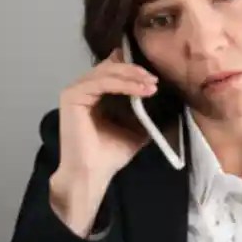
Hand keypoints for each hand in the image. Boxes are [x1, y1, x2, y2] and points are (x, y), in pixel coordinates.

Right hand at [49, 46, 157, 235]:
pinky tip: (140, 90)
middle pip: (112, 66)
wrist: (93, 174)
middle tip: (155, 79)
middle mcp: (84, 87)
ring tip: (151, 84)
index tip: (156, 79)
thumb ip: (145, 111)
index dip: (135, 70)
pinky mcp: (72, 96)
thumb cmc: (111, 155)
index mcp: (96, 93)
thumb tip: (169, 98)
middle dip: (136, 70)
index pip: (115, 70)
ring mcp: (76, 90)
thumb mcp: (136, 128)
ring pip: (108, 71)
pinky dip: (123, 84)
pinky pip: (102, 82)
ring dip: (132, 75)